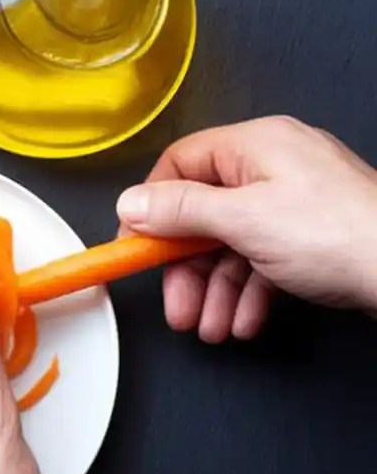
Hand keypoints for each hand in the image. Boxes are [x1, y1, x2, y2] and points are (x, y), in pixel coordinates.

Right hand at [117, 115, 376, 341]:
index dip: (152, 208)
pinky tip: (246, 322)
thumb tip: (131, 203)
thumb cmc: (341, 236)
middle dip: (187, 269)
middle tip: (177, 307)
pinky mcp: (315, 234)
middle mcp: (274, 166)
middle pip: (205, 213)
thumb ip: (180, 210)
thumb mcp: (242, 221)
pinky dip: (250, 292)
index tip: (135, 246)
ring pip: (234, 243)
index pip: (180, 164)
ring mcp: (297, 201)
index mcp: (255, 145)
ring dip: (217, 291)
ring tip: (212, 328)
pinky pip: (265, 258)